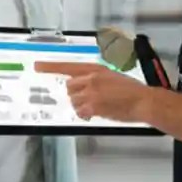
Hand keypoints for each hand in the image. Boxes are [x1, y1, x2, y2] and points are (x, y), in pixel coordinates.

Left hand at [33, 61, 151, 122]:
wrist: (143, 101)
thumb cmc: (131, 90)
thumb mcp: (111, 76)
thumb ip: (95, 78)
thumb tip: (83, 85)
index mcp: (95, 69)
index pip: (68, 66)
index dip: (51, 67)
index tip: (38, 66)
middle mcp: (91, 78)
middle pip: (70, 87)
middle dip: (76, 94)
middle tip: (89, 99)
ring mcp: (91, 92)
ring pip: (74, 100)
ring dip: (82, 105)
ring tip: (97, 106)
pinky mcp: (93, 105)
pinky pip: (80, 112)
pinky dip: (86, 114)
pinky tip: (96, 113)